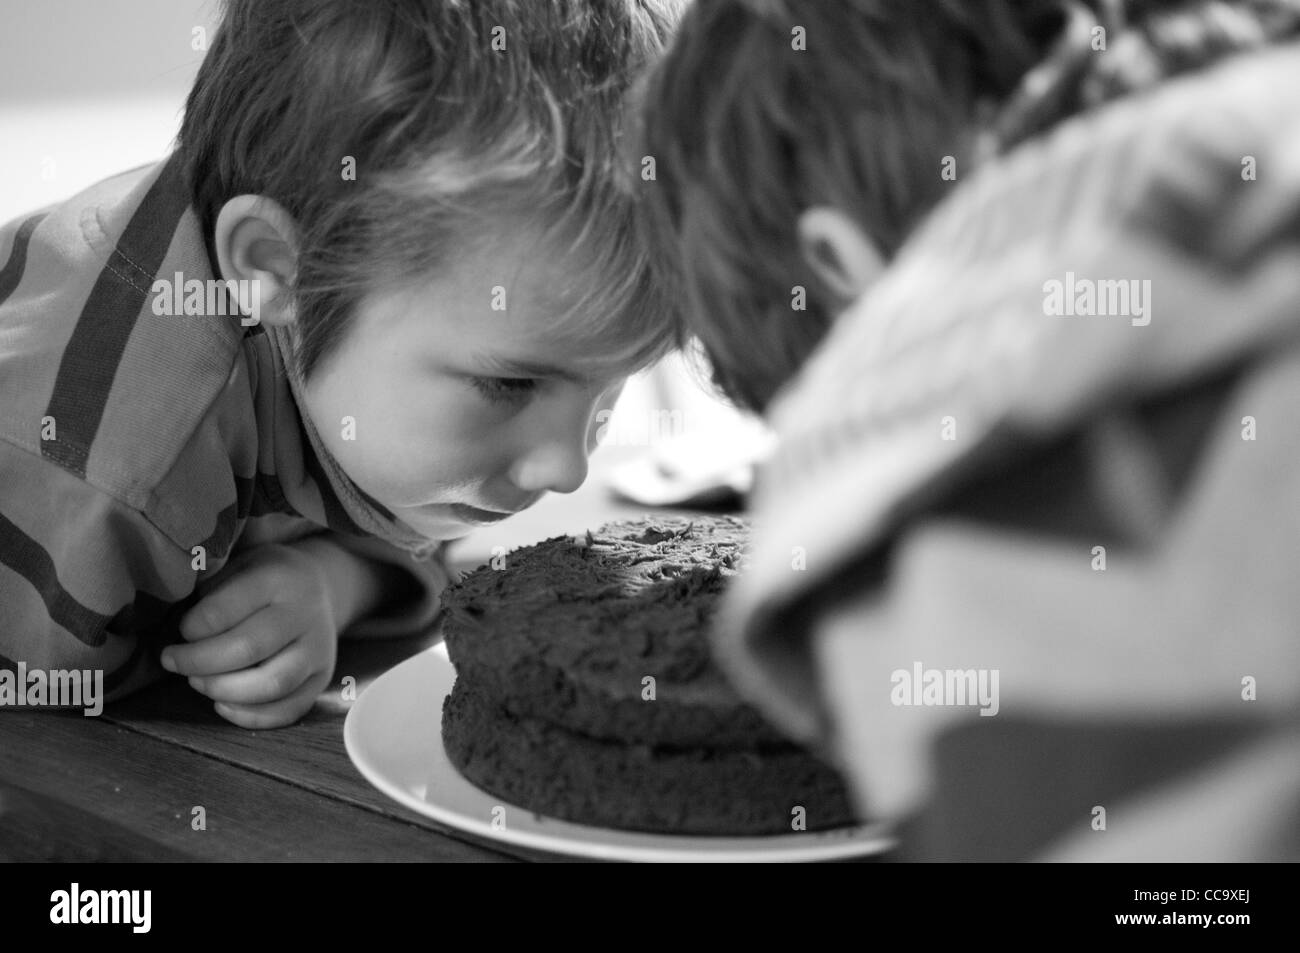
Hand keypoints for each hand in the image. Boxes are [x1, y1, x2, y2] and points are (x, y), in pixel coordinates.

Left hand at [163, 543, 338, 728]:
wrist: (320, 587)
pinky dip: (251, 716)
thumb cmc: (264, 578)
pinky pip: (289, 710)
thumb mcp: (239, 564)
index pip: (226, 610)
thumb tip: (174, 626)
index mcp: (280, 578)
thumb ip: (212, 589)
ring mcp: (319, 650)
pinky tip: (222, 704)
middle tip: (173, 661)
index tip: (180, 631)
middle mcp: (306, 614)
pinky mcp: (322, 679)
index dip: (193, 627)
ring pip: (272, 684)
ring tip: (196, 682)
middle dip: (199, 662)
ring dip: (223, 690)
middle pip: (248, 648)